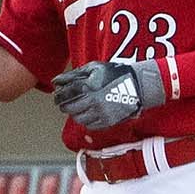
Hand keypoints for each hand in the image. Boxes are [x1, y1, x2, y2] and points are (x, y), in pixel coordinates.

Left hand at [52, 59, 167, 130]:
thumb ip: (75, 74)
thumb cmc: (115, 74)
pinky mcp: (107, 122)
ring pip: (78, 118)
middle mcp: (93, 101)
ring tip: (76, 107)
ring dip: (74, 113)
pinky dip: (85, 120)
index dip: (59, 95)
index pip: (66, 93)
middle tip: (63, 102)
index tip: (56, 95)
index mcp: (89, 86)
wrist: (138, 86)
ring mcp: (100, 113)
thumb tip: (57, 81)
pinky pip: (89, 125)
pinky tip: (88, 112)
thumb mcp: (95, 68)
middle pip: (69, 107)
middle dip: (63, 105)